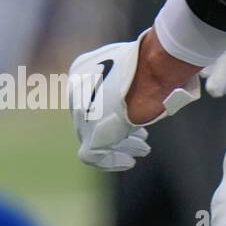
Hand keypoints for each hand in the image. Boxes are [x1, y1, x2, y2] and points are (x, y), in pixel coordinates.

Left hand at [69, 29, 199, 171]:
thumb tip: (141, 85)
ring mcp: (80, 114)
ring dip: (121, 144)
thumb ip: (126, 77)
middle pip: (93, 117)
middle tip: (141, 139)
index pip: (91, 97)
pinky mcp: (91, 134)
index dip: (112, 109)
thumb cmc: (150, 64)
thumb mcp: (132, 66)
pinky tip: (129, 161)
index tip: (131, 117)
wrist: (150, 72)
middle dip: (118, 128)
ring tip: (142, 149)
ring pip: (95, 137)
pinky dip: (111, 160)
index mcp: (81, 71)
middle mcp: (75, 92)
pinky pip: (92, 155)